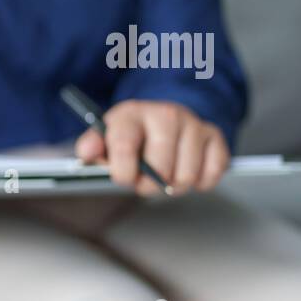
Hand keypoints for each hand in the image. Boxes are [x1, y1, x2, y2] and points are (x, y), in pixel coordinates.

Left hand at [75, 100, 229, 194]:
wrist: (160, 119)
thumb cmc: (131, 135)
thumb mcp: (105, 138)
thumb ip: (91, 147)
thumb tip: (86, 151)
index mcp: (131, 114)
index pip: (125, 145)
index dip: (123, 172)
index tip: (124, 178)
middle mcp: (164, 114)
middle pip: (160, 167)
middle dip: (149, 186)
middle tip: (144, 181)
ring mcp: (192, 123)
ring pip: (186, 175)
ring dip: (174, 186)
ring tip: (165, 175)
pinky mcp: (214, 135)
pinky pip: (213, 172)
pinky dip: (201, 181)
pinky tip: (188, 171)